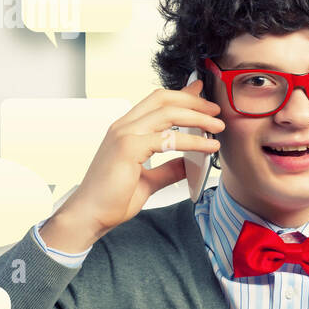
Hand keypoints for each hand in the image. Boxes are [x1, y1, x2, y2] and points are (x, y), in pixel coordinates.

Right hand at [53, 79, 223, 244]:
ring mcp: (124, 134)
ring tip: (218, 127)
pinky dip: (193, 141)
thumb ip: (168, 169)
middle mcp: (124, 126)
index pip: (157, 101)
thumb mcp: (148, 180)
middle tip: (215, 111)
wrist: (90, 216)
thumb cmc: (111, 199)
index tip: (201, 93)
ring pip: (168, 113)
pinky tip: (208, 146)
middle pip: (164, 99)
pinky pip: (168, 138)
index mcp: (126, 129)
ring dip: (198, 118)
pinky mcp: (128, 148)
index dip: (181, 94)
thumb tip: (188, 163)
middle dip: (193, 102)